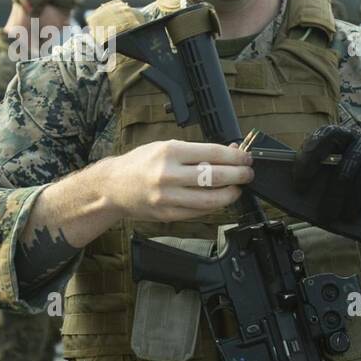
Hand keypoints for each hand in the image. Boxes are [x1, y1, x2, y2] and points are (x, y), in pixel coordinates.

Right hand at [106, 140, 252, 222]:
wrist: (112, 186)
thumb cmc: (141, 163)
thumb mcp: (166, 147)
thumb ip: (198, 150)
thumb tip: (231, 150)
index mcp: (170, 152)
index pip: (214, 153)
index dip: (236, 156)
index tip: (246, 157)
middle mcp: (168, 174)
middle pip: (216, 177)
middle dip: (239, 175)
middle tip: (248, 173)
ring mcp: (168, 197)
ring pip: (211, 199)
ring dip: (231, 194)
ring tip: (238, 188)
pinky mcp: (168, 214)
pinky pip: (200, 212)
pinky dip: (215, 206)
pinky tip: (221, 199)